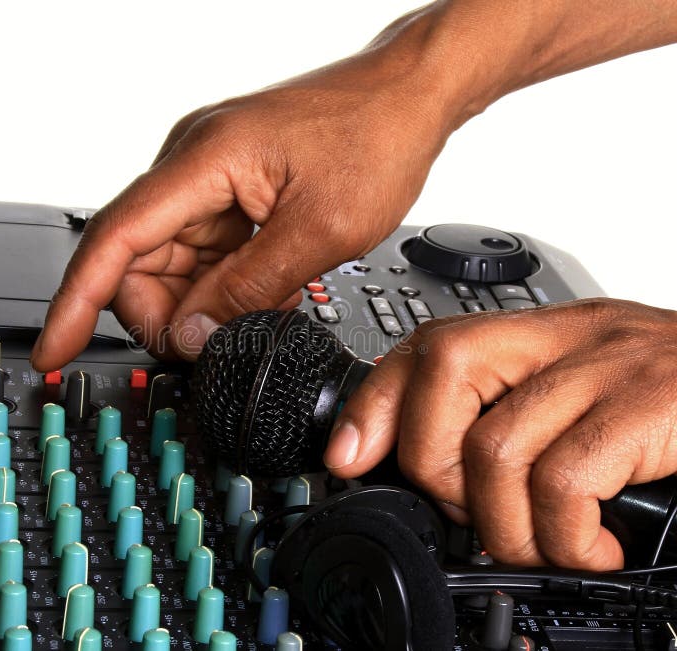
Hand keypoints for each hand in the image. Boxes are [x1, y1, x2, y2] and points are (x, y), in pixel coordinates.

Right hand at [29, 13, 454, 369]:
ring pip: (171, 264)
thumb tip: (194, 336)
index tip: (53, 351)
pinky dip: (222, 287)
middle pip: (137, 261)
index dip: (76, 303)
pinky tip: (258, 299)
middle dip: (163, 315)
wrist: (409, 96)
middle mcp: (193, 166)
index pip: (114, 239)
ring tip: (254, 316)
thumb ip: (250, 289)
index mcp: (203, 161)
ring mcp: (210, 180)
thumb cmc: (376, 135)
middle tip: (208, 347)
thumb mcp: (320, 230)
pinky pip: (204, 254)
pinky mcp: (230, 193)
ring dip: (199, 305)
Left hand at [325, 298, 676, 569]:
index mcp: (540, 335)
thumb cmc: (672, 406)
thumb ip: (512, 417)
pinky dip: (564, 534)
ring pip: (495, 444)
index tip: (349, 457)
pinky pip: (565, 479)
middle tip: (474, 507)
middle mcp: (567, 336)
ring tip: (539, 540)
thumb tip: (433, 470)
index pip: (427, 344)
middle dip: (435, 463)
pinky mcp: (653, 406)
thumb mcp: (577, 401)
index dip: (375, 402)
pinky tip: (593, 546)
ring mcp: (611, 366)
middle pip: (442, 372)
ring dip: (501, 521)